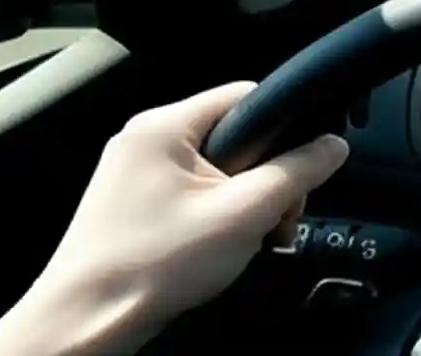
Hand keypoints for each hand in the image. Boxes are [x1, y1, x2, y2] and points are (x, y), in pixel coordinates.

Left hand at [0, 81, 348, 354]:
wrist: (88, 324)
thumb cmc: (151, 266)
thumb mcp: (245, 213)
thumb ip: (297, 173)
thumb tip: (332, 146)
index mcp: (165, 125)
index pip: (247, 95)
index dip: (287, 127)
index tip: (305, 166)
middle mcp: (146, 141)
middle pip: (237, 137)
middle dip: (268, 179)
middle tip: (277, 219)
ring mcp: (137, 175)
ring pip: (220, 171)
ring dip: (247, 204)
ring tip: (250, 240)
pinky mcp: (137, 207)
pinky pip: (197, 196)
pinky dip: (220, 218)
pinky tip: (224, 248)